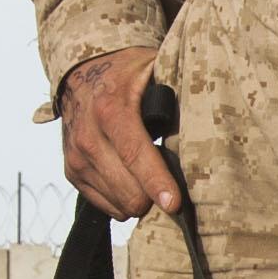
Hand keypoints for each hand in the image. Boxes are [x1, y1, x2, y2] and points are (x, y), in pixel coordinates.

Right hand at [59, 49, 175, 219]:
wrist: (82, 74)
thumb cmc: (128, 74)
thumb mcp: (154, 72)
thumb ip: (175, 99)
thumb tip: (206, 133)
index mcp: (110, 109)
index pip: (134, 153)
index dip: (156, 181)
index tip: (174, 203)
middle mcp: (88, 136)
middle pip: (128, 190)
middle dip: (155, 196)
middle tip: (174, 185)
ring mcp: (76, 157)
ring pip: (119, 204)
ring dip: (141, 199)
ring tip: (154, 180)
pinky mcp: (72, 172)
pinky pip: (107, 206)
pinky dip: (125, 200)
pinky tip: (135, 181)